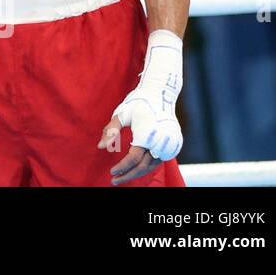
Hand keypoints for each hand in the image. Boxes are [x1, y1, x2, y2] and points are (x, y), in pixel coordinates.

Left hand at [98, 30, 183, 184]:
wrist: (160, 93)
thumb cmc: (137, 103)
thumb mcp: (121, 114)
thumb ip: (110, 131)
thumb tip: (100, 148)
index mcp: (146, 134)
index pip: (133, 159)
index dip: (122, 167)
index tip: (112, 172)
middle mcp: (160, 141)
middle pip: (144, 166)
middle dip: (129, 175)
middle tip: (115, 180)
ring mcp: (170, 144)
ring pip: (153, 165)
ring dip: (139, 172)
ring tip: (124, 175)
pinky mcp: (175, 144)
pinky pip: (160, 159)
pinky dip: (149, 165)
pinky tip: (137, 166)